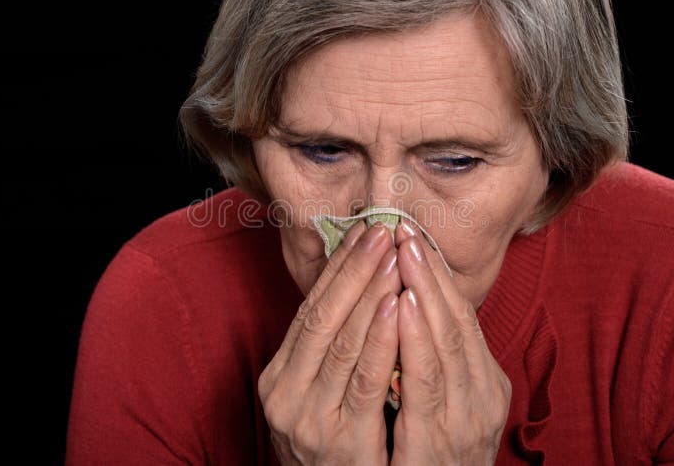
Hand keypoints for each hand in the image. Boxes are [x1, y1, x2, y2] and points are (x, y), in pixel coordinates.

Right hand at [258, 221, 402, 464]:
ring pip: (342, 344)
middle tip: (381, 231)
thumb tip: (357, 287)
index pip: (309, 310)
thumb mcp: (319, 394)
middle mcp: (284, 396)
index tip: (361, 233)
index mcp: (279, 378)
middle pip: (323, 318)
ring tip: (391, 256)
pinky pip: (364, 382)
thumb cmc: (334, 442)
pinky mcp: (341, 443)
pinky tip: (395, 306)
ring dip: (369, 294)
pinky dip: (380, 340)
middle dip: (354, 270)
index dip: (336, 270)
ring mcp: (309, 421)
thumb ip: (332, 351)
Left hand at [391, 219, 511, 464]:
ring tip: (404, 253)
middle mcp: (484, 399)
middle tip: (405, 229)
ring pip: (446, 344)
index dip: (437, 276)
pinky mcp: (436, 446)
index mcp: (487, 384)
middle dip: (429, 273)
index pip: (463, 318)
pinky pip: (425, 384)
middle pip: (457, 322)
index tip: (414, 237)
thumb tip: (413, 308)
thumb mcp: (446, 404)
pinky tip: (401, 305)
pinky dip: (415, 340)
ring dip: (424, 293)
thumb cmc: (434, 457)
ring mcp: (465, 422)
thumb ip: (436, 363)